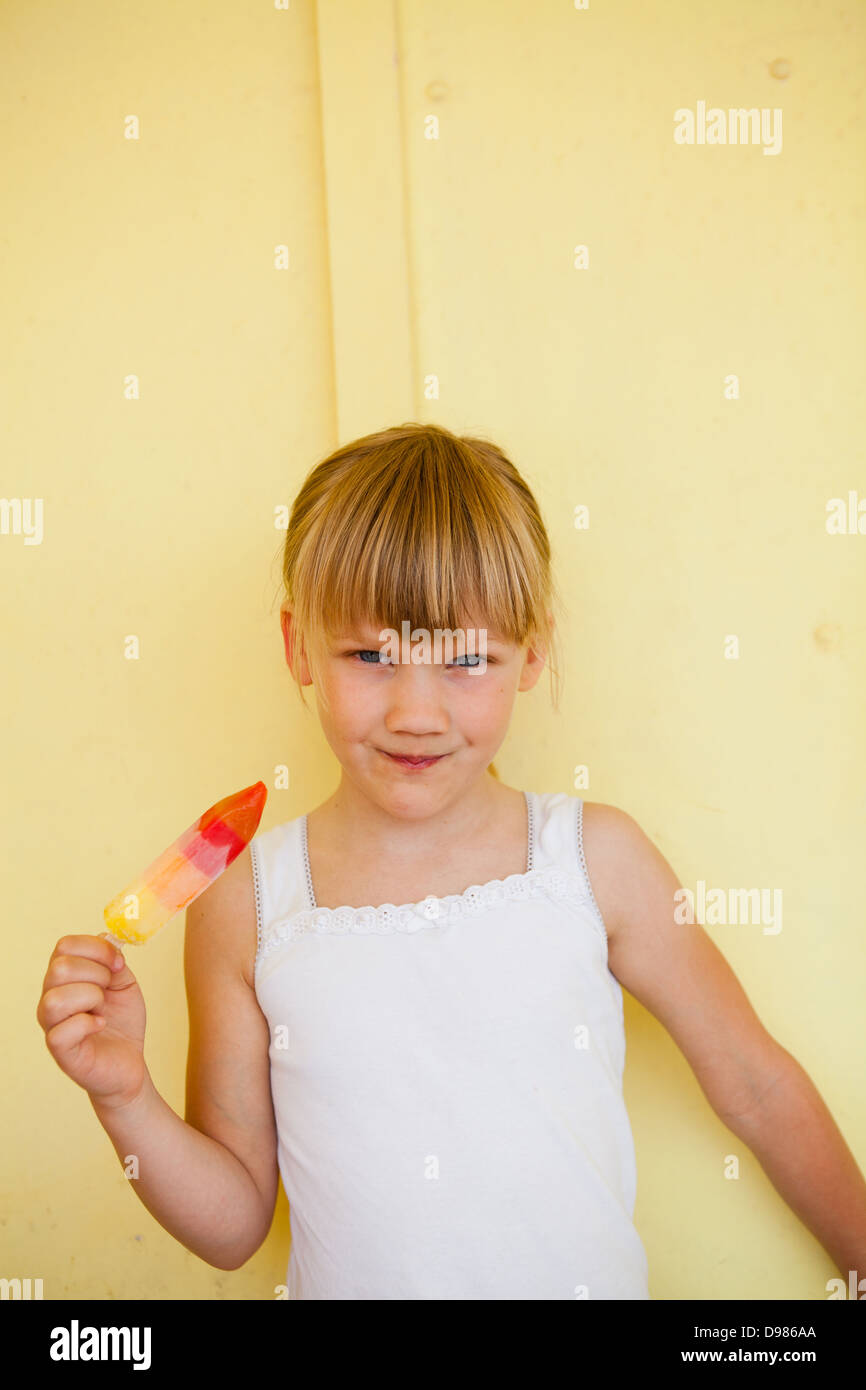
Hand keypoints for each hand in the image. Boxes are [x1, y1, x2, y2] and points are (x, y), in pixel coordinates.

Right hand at [37, 933, 146, 1108]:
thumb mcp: (124, 983)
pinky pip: (62, 1031)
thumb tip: (105, 939)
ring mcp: (52, 1025)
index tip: (118, 964)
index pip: (65, 945)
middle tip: (109, 990)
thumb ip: (113, 960)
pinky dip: (89, 1023)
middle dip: (97, 973)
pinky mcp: (60, 1050)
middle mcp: (51, 997)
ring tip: (102, 1008)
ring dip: (90, 997)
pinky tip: (100, 1025)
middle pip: (60, 967)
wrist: (129, 1062)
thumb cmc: (121, 1022)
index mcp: (65, 977)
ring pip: (56, 998)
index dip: (97, 949)